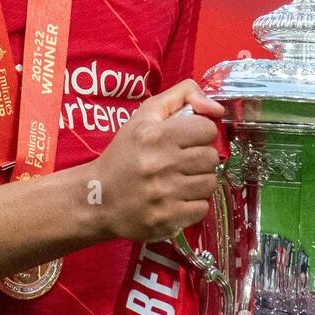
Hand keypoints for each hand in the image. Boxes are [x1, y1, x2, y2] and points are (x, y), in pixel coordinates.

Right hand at [89, 79, 223, 242]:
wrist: (97, 197)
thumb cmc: (124, 154)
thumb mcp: (145, 115)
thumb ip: (182, 95)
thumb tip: (217, 108)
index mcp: (156, 135)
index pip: (207, 130)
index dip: (200, 133)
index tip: (187, 140)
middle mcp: (161, 164)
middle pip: (211, 158)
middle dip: (201, 158)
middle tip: (184, 162)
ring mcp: (164, 194)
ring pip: (210, 183)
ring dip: (199, 181)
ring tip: (181, 180)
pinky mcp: (166, 219)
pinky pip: (202, 208)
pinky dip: (193, 204)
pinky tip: (177, 199)